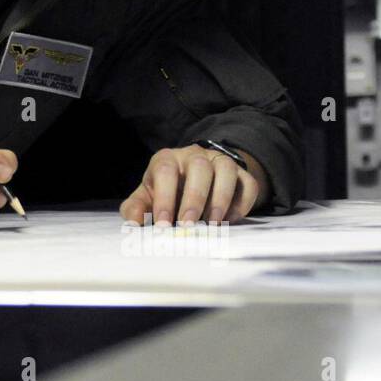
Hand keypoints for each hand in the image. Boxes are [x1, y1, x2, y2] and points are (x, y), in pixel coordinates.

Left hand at [119, 145, 269, 225]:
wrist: (193, 181)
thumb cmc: (166, 192)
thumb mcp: (146, 197)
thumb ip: (136, 209)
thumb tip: (132, 223)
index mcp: (167, 159)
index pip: (165, 171)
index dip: (164, 198)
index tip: (162, 224)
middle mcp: (194, 155)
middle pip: (198, 168)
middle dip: (194, 198)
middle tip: (188, 225)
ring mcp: (220, 162)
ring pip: (226, 170)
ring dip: (220, 198)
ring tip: (212, 224)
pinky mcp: (241, 174)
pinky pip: (248, 183)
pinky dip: (242, 203)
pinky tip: (231, 220)